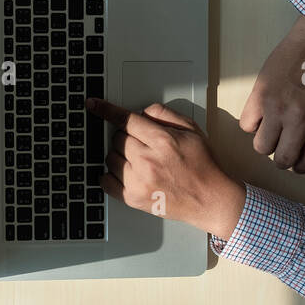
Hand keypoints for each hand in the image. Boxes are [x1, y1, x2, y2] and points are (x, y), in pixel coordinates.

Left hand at [88, 97, 245, 237]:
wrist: (211, 200)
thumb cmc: (203, 165)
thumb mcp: (192, 131)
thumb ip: (165, 115)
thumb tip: (141, 111)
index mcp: (162, 141)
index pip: (126, 120)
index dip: (107, 110)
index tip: (93, 105)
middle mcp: (148, 160)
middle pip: (117, 138)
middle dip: (127, 138)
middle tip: (143, 146)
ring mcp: (138, 181)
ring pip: (109, 157)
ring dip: (120, 156)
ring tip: (141, 162)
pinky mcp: (132, 198)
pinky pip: (105, 180)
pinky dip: (111, 175)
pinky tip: (127, 173)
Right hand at [240, 14, 304, 171]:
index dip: (301, 167)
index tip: (297, 165)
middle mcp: (300, 120)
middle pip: (281, 159)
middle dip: (282, 160)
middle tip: (282, 152)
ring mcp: (277, 109)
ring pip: (261, 147)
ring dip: (266, 144)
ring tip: (271, 133)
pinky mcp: (259, 98)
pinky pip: (247, 126)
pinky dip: (253, 125)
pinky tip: (261, 117)